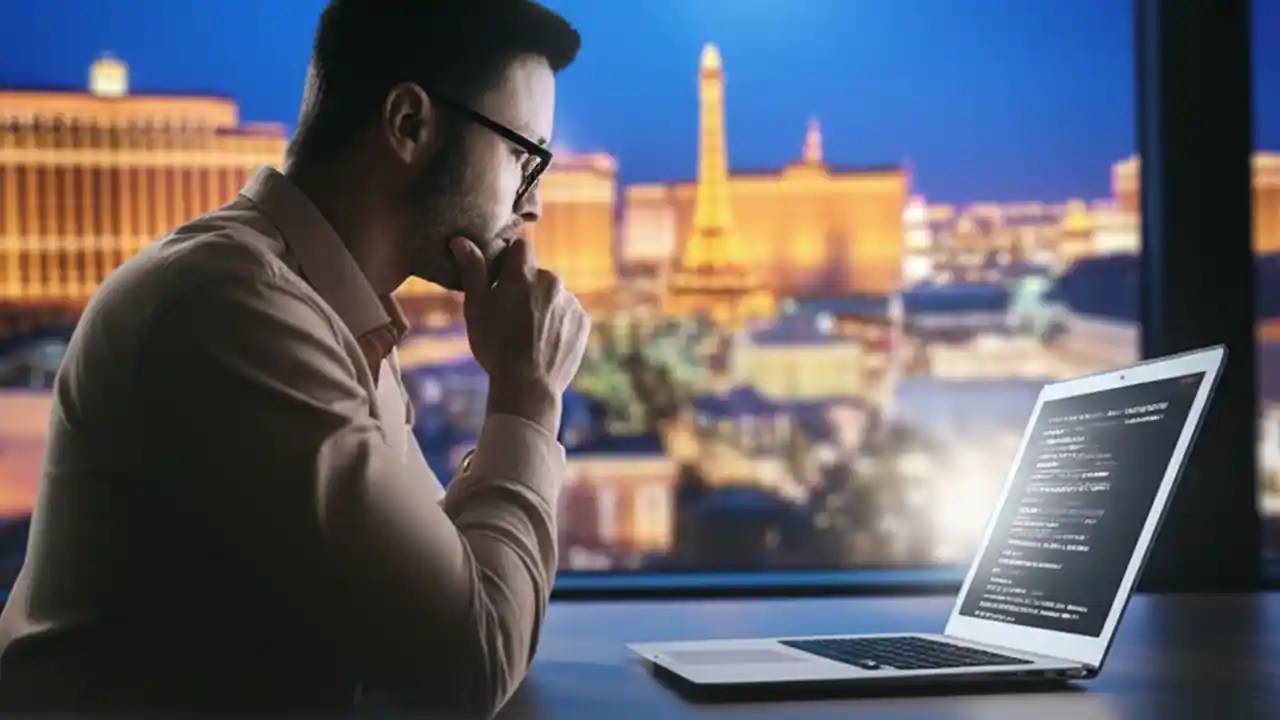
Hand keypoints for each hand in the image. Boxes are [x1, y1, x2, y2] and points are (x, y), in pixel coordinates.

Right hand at [450, 237, 590, 435]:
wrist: (527, 386)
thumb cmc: (495, 345)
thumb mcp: (476, 307)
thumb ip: (472, 269)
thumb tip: (461, 239)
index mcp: (524, 273)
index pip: (521, 247)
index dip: (510, 260)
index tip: (501, 278)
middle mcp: (552, 281)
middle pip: (538, 274)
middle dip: (527, 287)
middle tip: (511, 314)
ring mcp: (571, 301)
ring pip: (554, 295)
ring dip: (544, 305)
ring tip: (528, 334)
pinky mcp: (583, 322)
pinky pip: (569, 314)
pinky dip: (559, 322)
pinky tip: (544, 342)